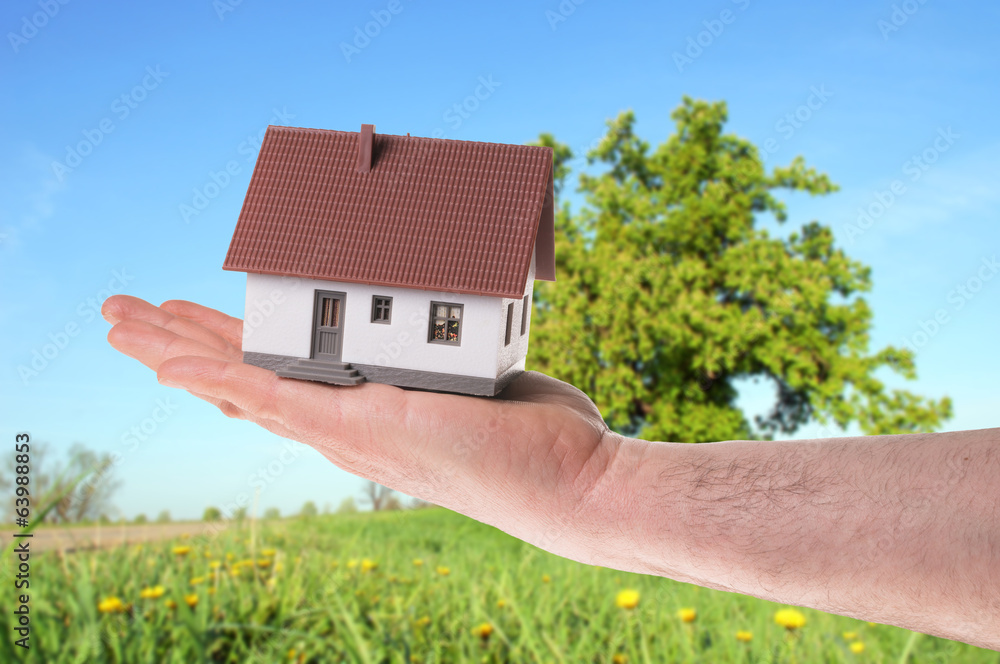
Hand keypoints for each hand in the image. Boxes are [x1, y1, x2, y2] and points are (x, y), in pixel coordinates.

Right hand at [102, 295, 623, 560]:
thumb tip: (459, 333)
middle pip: (241, 379)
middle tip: (124, 319)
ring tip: (119, 325)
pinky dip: (214, 376)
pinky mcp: (361, 424)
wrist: (571, 486)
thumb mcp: (481, 377)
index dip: (227, 353)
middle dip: (178, 346)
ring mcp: (346, 428)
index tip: (192, 328)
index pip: (279, 378)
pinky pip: (268, 395)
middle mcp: (344, 425)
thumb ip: (453, 357)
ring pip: (237, 382)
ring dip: (173, 352)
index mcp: (366, 410)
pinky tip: (167, 363)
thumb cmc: (537, 440)